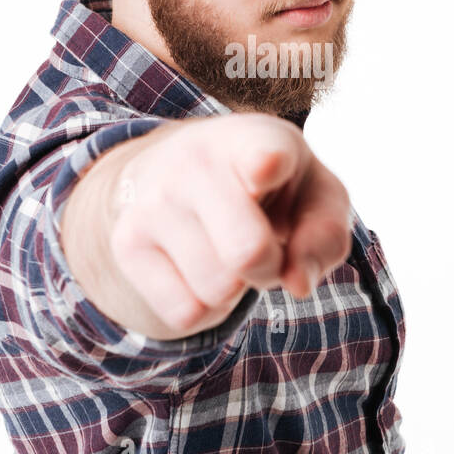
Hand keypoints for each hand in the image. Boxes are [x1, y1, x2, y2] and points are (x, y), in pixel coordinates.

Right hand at [108, 112, 352, 336]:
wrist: (179, 168)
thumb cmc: (271, 185)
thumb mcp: (316, 194)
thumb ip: (326, 235)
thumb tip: (296, 284)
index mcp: (255, 140)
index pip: (262, 153)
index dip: (266, 164)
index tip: (264, 168)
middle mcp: (195, 162)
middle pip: (248, 253)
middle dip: (270, 267)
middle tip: (264, 246)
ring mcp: (154, 200)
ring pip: (218, 290)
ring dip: (236, 287)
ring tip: (228, 250)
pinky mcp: (126, 242)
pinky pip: (185, 313)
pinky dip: (205, 307)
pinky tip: (200, 268)